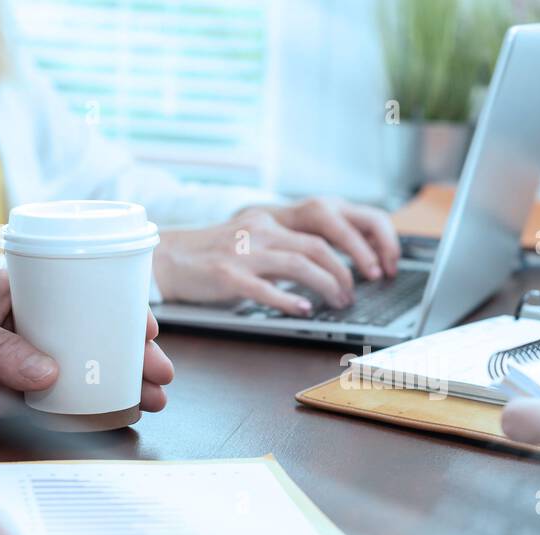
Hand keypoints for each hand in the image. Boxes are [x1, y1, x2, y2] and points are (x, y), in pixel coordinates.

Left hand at [0, 270, 174, 419]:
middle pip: (98, 338)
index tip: (147, 329)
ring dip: (124, 386)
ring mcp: (27, 364)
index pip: (84, 294)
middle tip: (161, 375)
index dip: (122, 310)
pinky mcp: (14, 399)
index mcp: (22, 293)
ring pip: (88, 373)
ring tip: (153, 399)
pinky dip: (93, 413)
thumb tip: (49, 372)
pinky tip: (120, 417)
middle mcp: (33, 327)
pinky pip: (62, 406)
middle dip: (136, 356)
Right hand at [152, 197, 399, 313]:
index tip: (371, 265)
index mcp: (270, 219)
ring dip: (326, 286)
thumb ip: (287, 248)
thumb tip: (328, 269)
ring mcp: (243, 252)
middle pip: (317, 246)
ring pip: (298, 264)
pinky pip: (264, 288)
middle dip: (345, 271)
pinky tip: (302, 310)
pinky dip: (287, 300)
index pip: (325, 224)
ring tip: (338, 303)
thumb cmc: (215, 255)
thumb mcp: (254, 240)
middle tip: (354, 293)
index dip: (355, 245)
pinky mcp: (227, 276)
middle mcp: (260, 229)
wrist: (168, 258)